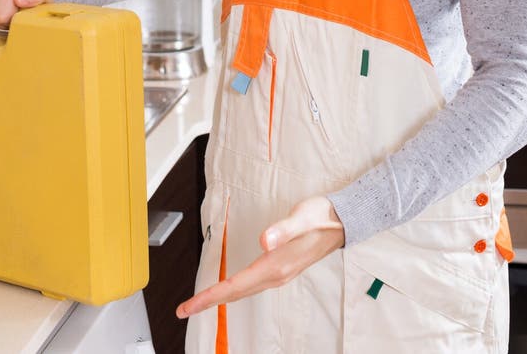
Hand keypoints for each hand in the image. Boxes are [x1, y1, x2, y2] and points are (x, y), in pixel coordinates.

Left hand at [176, 196, 343, 318]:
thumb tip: (263, 241)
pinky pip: (251, 285)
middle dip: (208, 301)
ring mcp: (279, 273)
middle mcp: (277, 274)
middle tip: (184, 309)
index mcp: (277, 265)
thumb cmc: (321, 217)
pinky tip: (228, 288)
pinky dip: (234, 289)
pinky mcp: (281, 268)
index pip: (236, 286)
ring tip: (199, 301)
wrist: (342, 222)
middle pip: (236, 293)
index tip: (190, 305)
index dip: (211, 296)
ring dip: (219, 297)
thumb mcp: (302, 217)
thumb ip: (282, 230)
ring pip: (243, 291)